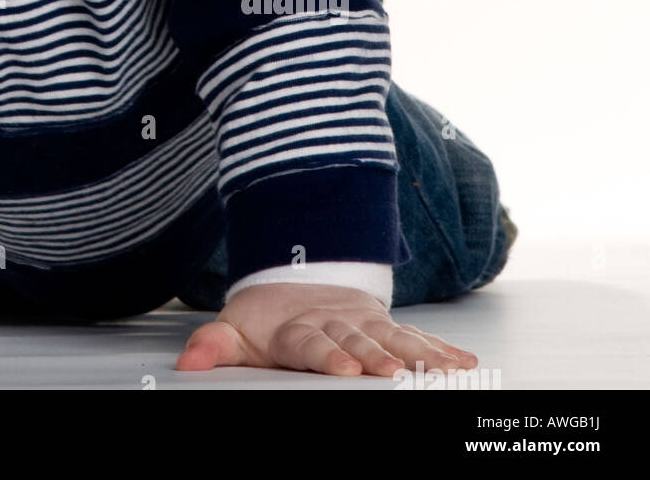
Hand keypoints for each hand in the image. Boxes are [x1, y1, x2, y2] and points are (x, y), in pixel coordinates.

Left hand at [174, 282, 478, 376]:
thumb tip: (187, 364)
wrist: (294, 278)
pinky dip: (440, 349)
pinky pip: (416, 336)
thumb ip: (215, 347)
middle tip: (391, 372)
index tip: (342, 368)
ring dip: (417, 354)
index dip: (327, 355)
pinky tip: (463, 363)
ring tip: (443, 370)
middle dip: (375, 357)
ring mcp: (363, 323)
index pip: (311, 343)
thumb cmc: (267, 320)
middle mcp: (334, 323)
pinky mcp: (385, 325)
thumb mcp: (235, 331)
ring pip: (393, 337)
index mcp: (297, 329)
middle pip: (356, 342)